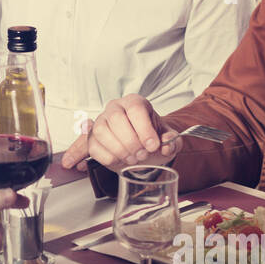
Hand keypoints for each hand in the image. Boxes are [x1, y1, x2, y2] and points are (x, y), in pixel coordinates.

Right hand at [59, 95, 181, 170]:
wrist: (141, 148)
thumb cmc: (151, 138)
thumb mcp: (167, 139)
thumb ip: (172, 141)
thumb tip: (167, 145)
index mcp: (135, 102)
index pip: (135, 109)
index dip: (144, 129)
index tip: (153, 145)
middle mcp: (115, 108)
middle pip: (116, 118)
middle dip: (130, 141)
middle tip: (142, 155)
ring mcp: (101, 121)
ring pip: (101, 131)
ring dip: (118, 149)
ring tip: (132, 159)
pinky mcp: (92, 138)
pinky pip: (93, 146)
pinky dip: (108, 157)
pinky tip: (120, 160)